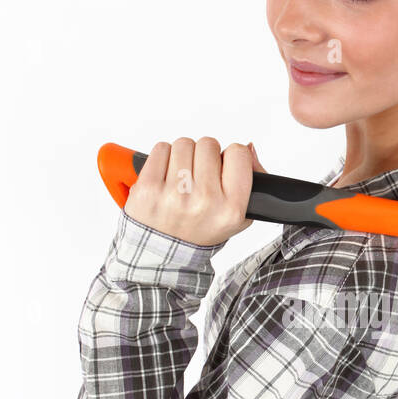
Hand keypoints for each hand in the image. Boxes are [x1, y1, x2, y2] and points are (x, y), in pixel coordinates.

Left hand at [123, 137, 266, 245]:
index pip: (239, 154)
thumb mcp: (236, 218)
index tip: (223, 166)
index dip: (231, 156)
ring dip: (183, 156)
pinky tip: (166, 177)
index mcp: (231, 208)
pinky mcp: (148, 187)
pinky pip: (161, 148)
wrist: (164, 254)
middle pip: (209, 145)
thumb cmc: (199, 232)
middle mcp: (204, 200)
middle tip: (199, 176)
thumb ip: (250, 181)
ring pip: (184, 144)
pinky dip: (163, 158)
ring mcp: (174, 194)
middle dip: (204, 156)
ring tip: (181, 178)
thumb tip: (248, 149)